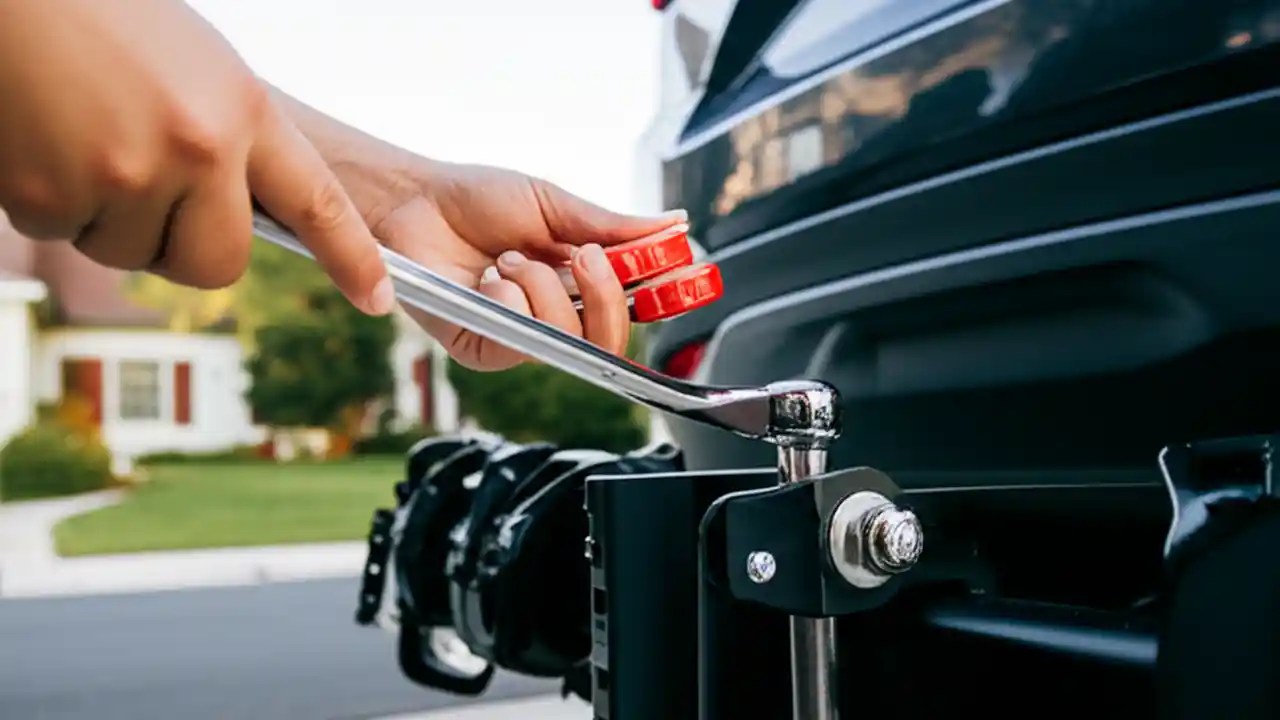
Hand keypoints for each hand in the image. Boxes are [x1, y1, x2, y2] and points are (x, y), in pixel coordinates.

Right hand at [0, 0, 392, 314]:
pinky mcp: (50, 196)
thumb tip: (240, 209)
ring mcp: (125, 175)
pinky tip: (38, 138)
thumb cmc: (100, 14)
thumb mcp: (196, 65)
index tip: (378, 298)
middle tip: (145, 193)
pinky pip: (62, 234)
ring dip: (105, 216)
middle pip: (215, 264)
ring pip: (130, 254)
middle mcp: (198, 149)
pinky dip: (47, 201)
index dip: (352, 257)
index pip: (317, 202)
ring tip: (80, 133)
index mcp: (243, 110)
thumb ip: (229, 137)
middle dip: (182, 247)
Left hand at [375, 162, 685, 370]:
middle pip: (612, 340)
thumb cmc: (475, 199)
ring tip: (512, 258)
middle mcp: (555, 314)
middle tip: (586, 256)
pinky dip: (515, 306)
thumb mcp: (553, 204)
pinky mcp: (484, 349)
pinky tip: (490, 280)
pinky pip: (523, 347)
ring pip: (571, 343)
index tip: (677, 272)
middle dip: (609, 298)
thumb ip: (609, 225)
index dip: (663, 297)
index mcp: (578, 281)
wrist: (414, 201)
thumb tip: (673, 225)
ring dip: (548, 291)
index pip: (634, 306)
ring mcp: (521, 336)